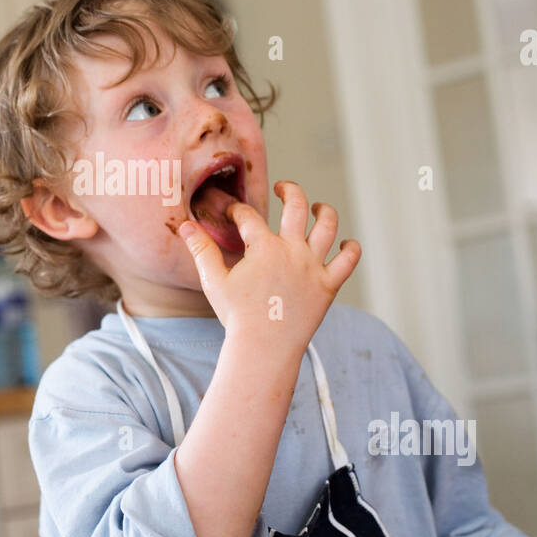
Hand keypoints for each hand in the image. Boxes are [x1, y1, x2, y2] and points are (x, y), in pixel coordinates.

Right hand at [178, 180, 360, 350]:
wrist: (264, 348)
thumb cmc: (237, 317)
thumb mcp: (214, 281)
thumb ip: (201, 250)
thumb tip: (185, 225)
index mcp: (263, 247)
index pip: (249, 216)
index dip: (237, 210)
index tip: (233, 213)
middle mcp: (291, 250)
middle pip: (296, 205)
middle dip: (289, 190)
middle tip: (282, 188)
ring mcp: (313, 266)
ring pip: (328, 226)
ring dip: (325, 211)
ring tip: (319, 209)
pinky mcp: (328, 285)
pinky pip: (348, 261)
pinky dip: (351, 248)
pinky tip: (346, 244)